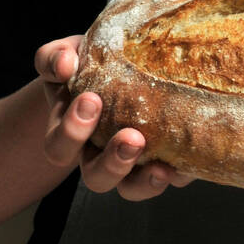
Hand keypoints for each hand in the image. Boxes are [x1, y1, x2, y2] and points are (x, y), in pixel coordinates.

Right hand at [34, 37, 195, 199]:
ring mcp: (130, 161)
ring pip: (130, 188)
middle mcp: (97, 154)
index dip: (72, 131)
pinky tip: (187, 164)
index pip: (59, 146)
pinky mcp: (162, 159)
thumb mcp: (68, 55)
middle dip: (113, 162)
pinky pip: (170, 177)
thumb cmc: (87, 63)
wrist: (118, 66)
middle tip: (132, 138)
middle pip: (96, 177)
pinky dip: (179, 174)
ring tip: (161, 167)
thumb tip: (65, 64)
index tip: (92, 99)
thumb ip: (55, 58)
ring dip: (144, 182)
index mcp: (70, 132)